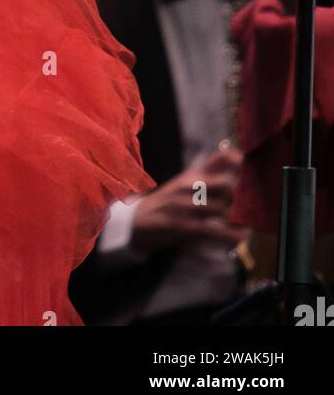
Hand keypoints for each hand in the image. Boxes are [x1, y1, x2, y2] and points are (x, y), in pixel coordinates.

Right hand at [131, 147, 249, 254]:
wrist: (137, 220)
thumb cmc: (166, 201)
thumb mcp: (184, 180)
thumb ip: (208, 170)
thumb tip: (235, 157)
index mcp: (191, 174)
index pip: (219, 159)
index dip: (238, 161)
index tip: (252, 167)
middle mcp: (189, 186)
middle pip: (225, 185)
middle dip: (243, 196)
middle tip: (257, 203)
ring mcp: (186, 206)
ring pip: (221, 208)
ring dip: (239, 218)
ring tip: (252, 222)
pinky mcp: (184, 227)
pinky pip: (213, 230)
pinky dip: (229, 235)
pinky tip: (240, 237)